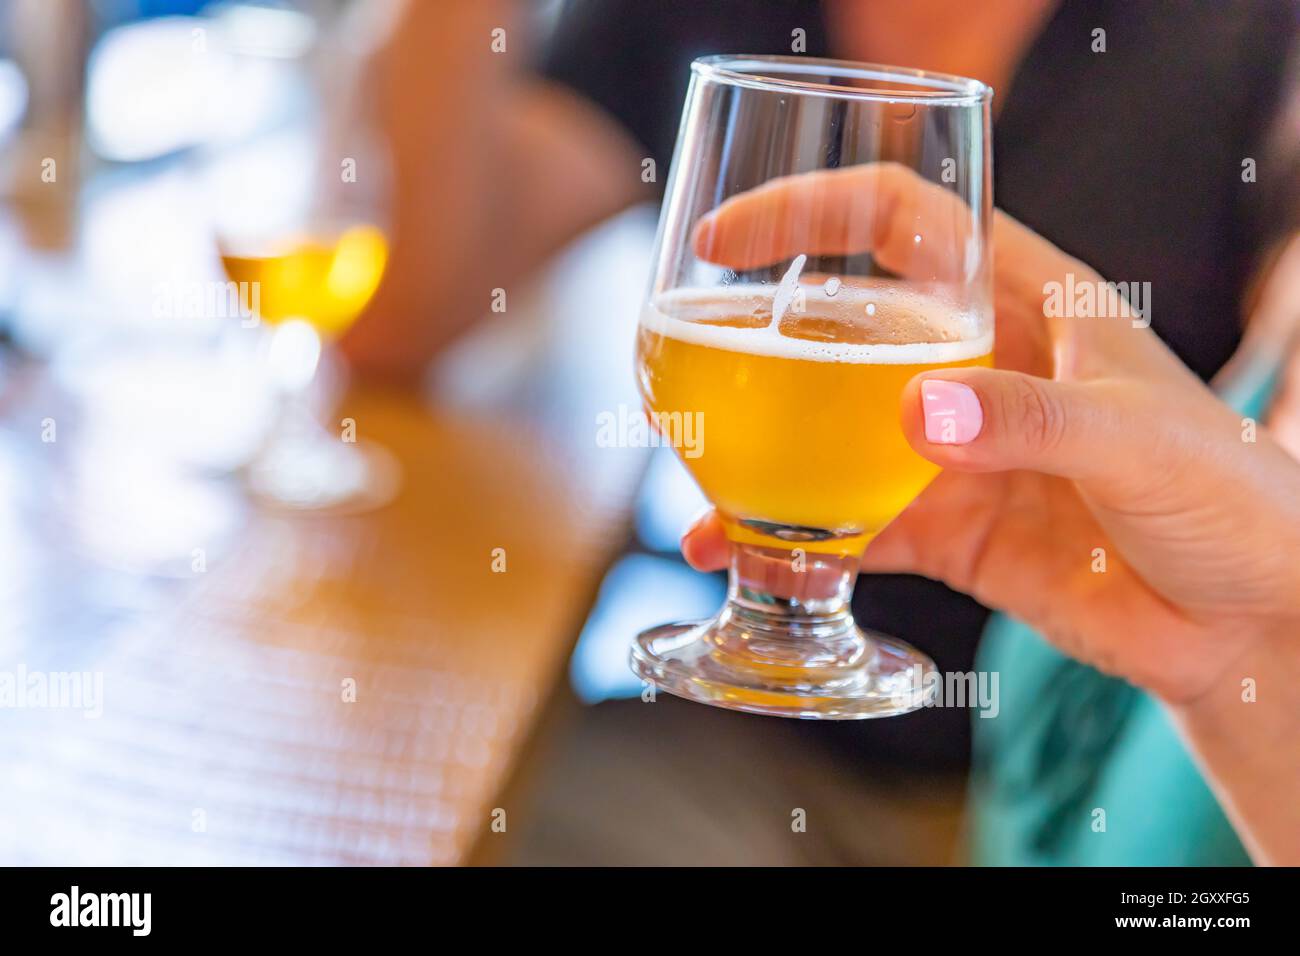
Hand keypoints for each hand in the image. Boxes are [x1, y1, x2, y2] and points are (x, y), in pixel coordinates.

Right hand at [681, 164, 1299, 704]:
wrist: (1255, 625)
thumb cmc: (1234, 501)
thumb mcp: (1141, 442)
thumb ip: (1032, 422)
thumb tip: (917, 412)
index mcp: (1026, 304)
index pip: (900, 222)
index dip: (808, 215)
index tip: (723, 243)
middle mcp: (974, 367)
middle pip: (840, 330)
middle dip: (758, 347)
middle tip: (683, 379)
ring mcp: (952, 454)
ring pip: (827, 436)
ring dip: (758, 458)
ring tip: (696, 489)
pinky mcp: (946, 531)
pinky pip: (847, 527)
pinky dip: (791, 541)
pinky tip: (740, 552)